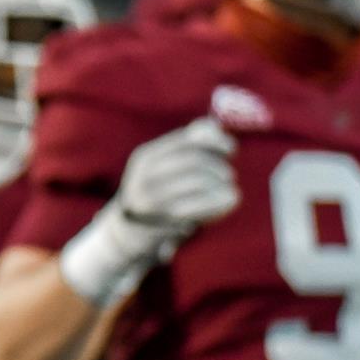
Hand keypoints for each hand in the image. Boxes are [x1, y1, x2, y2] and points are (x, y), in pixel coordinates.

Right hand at [59, 117, 237, 307]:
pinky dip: (219, 201)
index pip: (185, 140)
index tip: (231, 149)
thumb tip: (214, 126)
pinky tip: (230, 201)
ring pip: (197, 182)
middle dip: (217, 166)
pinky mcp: (163, 220)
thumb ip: (186, 147)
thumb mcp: (161, 168)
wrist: (127, 233)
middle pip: (192, 160)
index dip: (214, 141)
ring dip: (220, 184)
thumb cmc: (155, 195)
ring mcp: (152, 198)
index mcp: (146, 157)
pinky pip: (198, 205)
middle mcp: (145, 175)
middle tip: (229, 175)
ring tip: (230, 190)